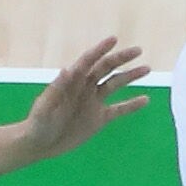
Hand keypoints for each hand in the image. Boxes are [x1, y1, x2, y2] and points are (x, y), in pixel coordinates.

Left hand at [22, 36, 149, 161]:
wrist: (39, 145)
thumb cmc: (37, 123)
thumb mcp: (44, 107)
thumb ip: (55, 89)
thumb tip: (66, 69)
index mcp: (72, 81)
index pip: (88, 61)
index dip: (100, 50)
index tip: (113, 40)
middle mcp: (85, 88)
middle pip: (106, 68)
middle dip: (121, 58)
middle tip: (138, 50)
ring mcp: (93, 102)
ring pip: (115, 85)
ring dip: (130, 76)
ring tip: (147, 68)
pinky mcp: (99, 118)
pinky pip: (119, 109)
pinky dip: (132, 105)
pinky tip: (146, 100)